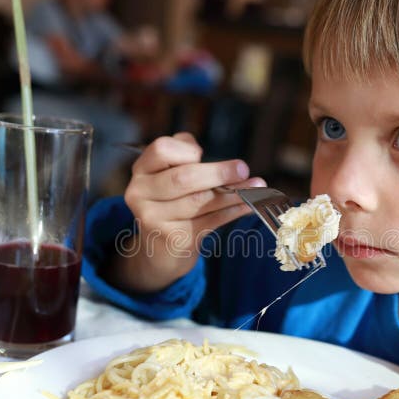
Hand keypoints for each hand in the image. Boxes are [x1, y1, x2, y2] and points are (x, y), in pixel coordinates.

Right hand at [112, 132, 263, 291]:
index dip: (186, 150)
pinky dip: (233, 211)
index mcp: (142, 170)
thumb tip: (230, 165)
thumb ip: (189, 159)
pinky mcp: (174, 239)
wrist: (159, 249)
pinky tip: (248, 204)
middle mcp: (142, 193)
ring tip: (257, 186)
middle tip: (242, 169)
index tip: (201, 155)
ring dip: (233, 193)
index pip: (162, 149)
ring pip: (201, 201)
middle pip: (183, 177)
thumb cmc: (172, 201)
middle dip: (217, 172)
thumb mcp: (171, 175)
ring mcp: (155, 219)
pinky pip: (210, 221)